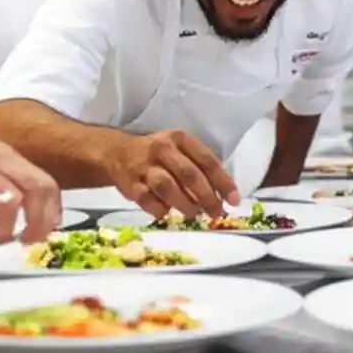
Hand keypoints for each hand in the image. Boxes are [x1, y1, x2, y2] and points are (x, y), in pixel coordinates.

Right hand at [106, 129, 240, 218]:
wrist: (118, 153)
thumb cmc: (159, 154)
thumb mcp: (180, 149)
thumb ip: (200, 167)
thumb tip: (223, 195)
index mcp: (180, 138)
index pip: (207, 160)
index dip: (223, 182)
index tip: (234, 200)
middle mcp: (162, 149)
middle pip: (189, 175)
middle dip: (207, 197)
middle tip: (216, 213)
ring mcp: (144, 166)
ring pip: (168, 186)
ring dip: (184, 204)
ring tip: (193, 214)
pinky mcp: (130, 184)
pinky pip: (147, 200)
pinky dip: (160, 209)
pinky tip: (166, 212)